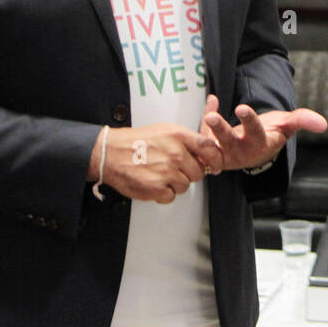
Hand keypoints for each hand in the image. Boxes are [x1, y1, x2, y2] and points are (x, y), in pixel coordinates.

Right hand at [89, 123, 224, 203]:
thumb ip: (187, 141)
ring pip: (185, 186)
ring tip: (160, 174)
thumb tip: (206, 152)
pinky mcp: (157, 188)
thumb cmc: (136, 141)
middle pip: (198, 172)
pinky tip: (154, 182)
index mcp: (179, 136)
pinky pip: (171, 196)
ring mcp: (166, 171)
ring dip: (175, 184)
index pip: (209, 148)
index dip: (216, 159)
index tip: (216, 165)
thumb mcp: (165, 130)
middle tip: (174, 169)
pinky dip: (163, 193)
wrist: (111, 153)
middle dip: (189, 173)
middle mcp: (175, 153)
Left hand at [198, 95, 326, 171]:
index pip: (255, 134)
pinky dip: (205, 117)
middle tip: (212, 118)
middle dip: (221, 130)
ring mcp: (224, 151)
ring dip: (207, 130)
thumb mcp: (287, 126)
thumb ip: (303, 121)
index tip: (242, 108)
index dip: (249, 122)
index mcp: (260, 145)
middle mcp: (241, 151)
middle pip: (230, 143)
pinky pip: (203, 134)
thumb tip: (324, 124)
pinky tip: (213, 100)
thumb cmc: (271, 134)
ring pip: (212, 144)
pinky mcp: (211, 148)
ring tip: (207, 114)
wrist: (254, 150)